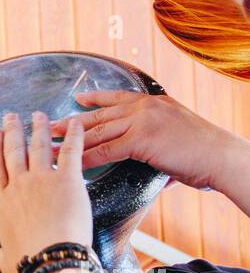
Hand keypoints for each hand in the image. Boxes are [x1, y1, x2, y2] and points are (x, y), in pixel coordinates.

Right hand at [0, 111, 91, 272]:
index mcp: (3, 201)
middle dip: (12, 131)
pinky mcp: (67, 180)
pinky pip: (70, 151)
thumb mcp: (7, 260)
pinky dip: (74, 135)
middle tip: (11, 116)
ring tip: (39, 115)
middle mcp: (19, 184)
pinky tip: (76, 124)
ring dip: (38, 128)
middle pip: (13, 150)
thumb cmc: (28, 262)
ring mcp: (42, 179)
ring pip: (38, 146)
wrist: (51, 259)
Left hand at [50, 91, 236, 191]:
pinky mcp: (141, 138)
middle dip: (73, 122)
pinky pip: (107, 149)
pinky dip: (87, 157)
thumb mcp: (180, 145)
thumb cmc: (206, 156)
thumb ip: (163, 155)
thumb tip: (162, 173)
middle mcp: (145, 107)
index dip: (95, 99)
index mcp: (154, 104)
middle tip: (51, 125)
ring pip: (99, 130)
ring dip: (72, 138)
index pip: (118, 98)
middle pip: (101, 114)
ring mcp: (142, 120)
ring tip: (51, 143)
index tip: (78, 99)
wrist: (222, 157)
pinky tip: (71, 162)